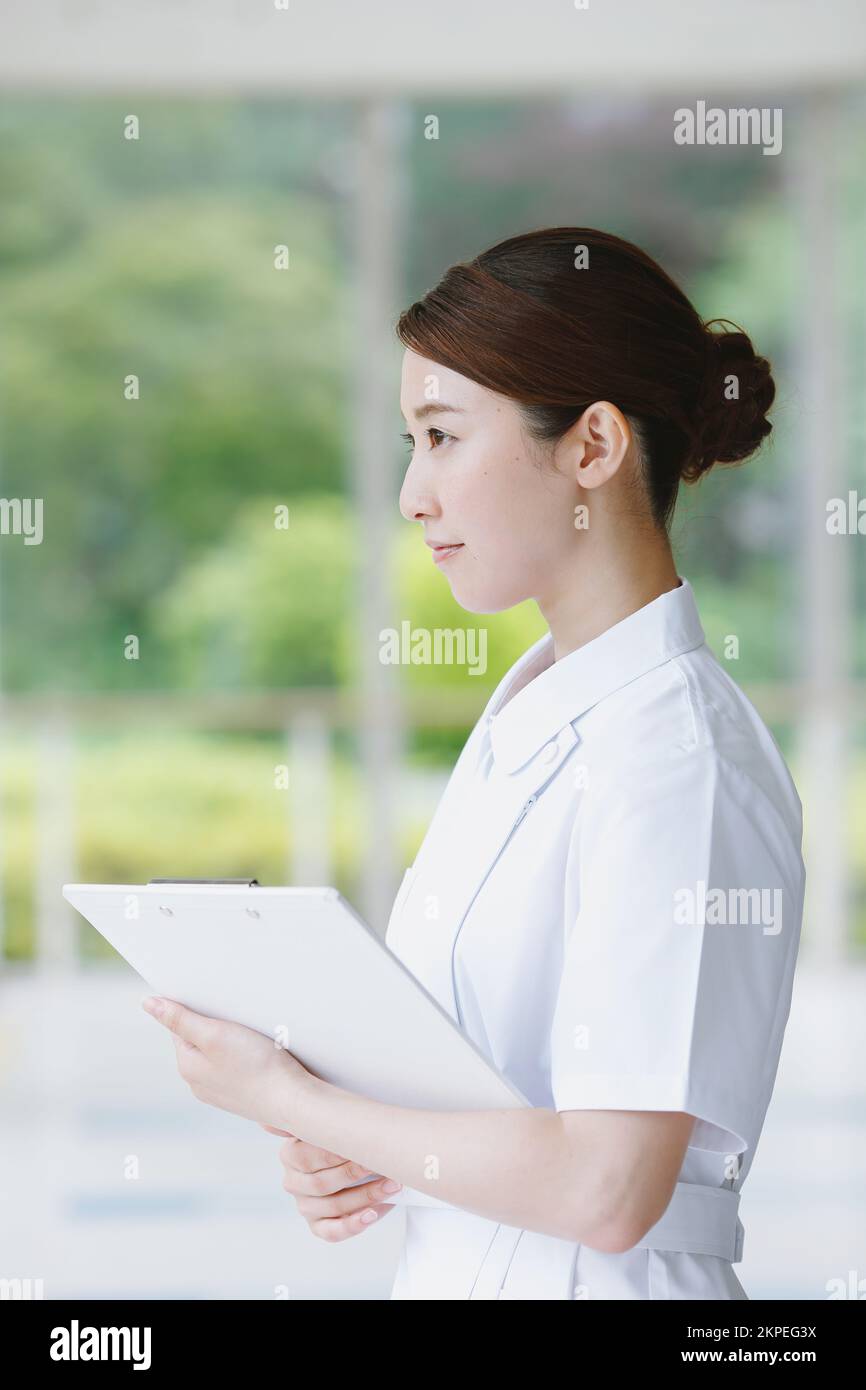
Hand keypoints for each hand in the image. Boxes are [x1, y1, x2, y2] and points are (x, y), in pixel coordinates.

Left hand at [142, 996, 315, 1131]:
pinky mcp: (242, 1095)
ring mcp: (221, 1092)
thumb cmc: (256, 1066)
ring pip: (220, 1054)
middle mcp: (199, 1083)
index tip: (218, 1003)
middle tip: (239, 1019)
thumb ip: (180, 1018)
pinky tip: (262, 1054)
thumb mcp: (213, 1034)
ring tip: (254, 1037)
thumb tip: (148, 1004)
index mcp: (187, 1067)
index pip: (180, 1027)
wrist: (293, 1100)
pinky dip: (246, 1056)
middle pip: (200, 1040)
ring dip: (232, 1040)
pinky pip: (237, 1067)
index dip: (197, 1009)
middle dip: (216, 1025)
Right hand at [260, 1123, 402, 1240]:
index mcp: (290, 1155)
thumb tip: (270, 1118)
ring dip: (366, 1196)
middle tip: (383, 1164)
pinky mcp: (318, 1224)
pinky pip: (332, 1232)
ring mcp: (305, 1205)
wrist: (351, 1153)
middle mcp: (293, 1182)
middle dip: (356, 1173)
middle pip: (321, 1184)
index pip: (306, 1157)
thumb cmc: (340, 1131)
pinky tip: (373, 1213)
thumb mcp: (325, 1117)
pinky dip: (354, 1225)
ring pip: (332, 1207)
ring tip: (392, 1185)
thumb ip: (305, 1115)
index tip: (362, 1144)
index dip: (334, 1153)